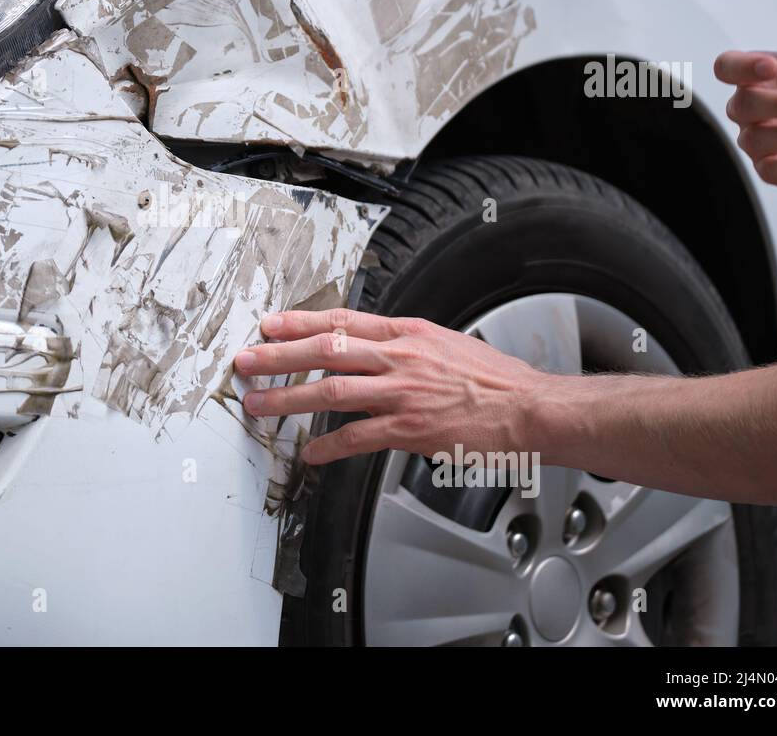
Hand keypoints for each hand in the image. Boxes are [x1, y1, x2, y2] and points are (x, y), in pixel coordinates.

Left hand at [234, 309, 548, 464]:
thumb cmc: (495, 380)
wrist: (530, 407)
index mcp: (407, 333)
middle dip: (278, 356)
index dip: (300, 322)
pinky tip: (309, 454)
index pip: (342, 322)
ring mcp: (402, 393)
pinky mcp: (410, 429)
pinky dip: (329, 447)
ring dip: (288, 398)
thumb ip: (407, 345)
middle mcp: (399, 357)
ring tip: (259, 404)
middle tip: (246, 361)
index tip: (270, 325)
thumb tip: (375, 348)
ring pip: (331, 392)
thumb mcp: (446, 343)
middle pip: (325, 351)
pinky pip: (358, 438)